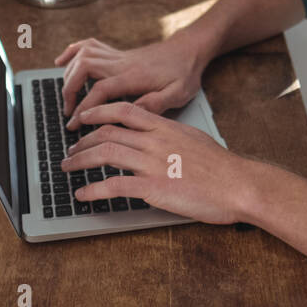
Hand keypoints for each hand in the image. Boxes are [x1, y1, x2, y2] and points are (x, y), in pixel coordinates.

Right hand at [55, 34, 206, 128]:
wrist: (190, 49)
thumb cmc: (185, 72)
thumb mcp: (178, 92)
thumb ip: (156, 103)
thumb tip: (131, 114)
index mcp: (134, 76)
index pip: (100, 89)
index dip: (84, 107)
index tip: (74, 124)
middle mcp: (122, 62)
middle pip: (84, 67)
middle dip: (69, 89)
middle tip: (68, 113)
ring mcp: (118, 56)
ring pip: (84, 55)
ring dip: (69, 73)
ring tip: (66, 96)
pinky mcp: (118, 54)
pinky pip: (89, 45)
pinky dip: (72, 52)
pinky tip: (62, 61)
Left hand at [59, 102, 252, 224]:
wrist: (238, 184)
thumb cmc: (222, 166)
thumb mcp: (193, 138)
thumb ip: (171, 135)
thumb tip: (158, 134)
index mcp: (164, 127)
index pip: (123, 110)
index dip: (98, 111)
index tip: (84, 117)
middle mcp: (154, 141)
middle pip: (107, 132)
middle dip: (83, 140)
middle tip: (70, 149)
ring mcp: (152, 163)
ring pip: (105, 154)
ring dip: (80, 160)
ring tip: (67, 167)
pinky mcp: (153, 187)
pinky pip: (114, 186)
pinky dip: (93, 190)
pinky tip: (82, 195)